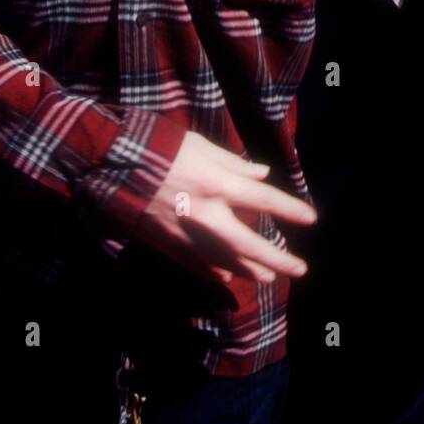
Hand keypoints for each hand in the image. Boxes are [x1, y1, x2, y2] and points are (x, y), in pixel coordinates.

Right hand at [133, 130, 316, 285]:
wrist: (113, 163)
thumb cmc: (160, 145)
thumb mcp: (201, 145)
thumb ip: (233, 164)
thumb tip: (262, 175)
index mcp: (216, 184)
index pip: (262, 200)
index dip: (289, 210)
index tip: (310, 219)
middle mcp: (205, 214)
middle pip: (248, 244)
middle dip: (277, 258)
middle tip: (300, 269)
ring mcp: (185, 233)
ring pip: (224, 260)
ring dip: (249, 270)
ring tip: (268, 276)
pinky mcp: (166, 242)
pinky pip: (195, 263)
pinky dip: (213, 271)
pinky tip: (227, 278)